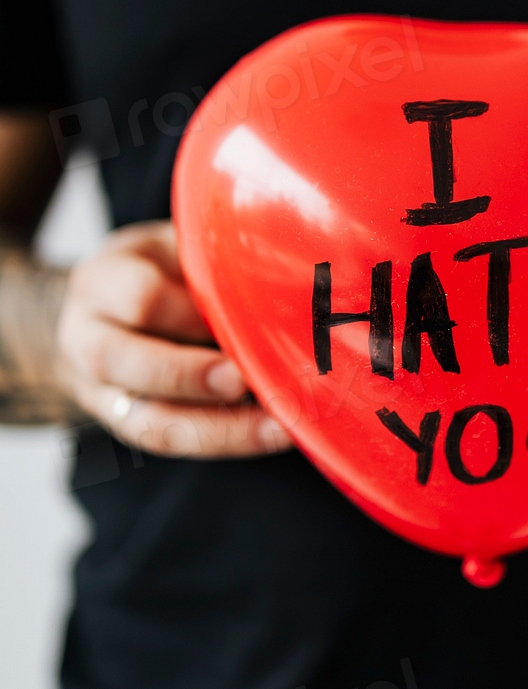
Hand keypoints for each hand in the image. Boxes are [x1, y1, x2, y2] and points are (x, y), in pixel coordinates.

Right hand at [55, 220, 292, 456]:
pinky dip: (225, 440)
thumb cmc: (154, 271)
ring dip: (221, 430)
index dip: (189, 313)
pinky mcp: (128, 425)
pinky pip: (173, 441)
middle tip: (248, 380)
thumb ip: (209, 264)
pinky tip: (271, 434)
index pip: (139, 297)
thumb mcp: (173, 248)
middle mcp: (87, 340)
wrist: (100, 314)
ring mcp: (101, 392)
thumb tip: (280, 285)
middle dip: (191, 377)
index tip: (240, 320)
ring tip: (278, 426)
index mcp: (101, 282)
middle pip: (128, 365)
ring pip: (151, 422)